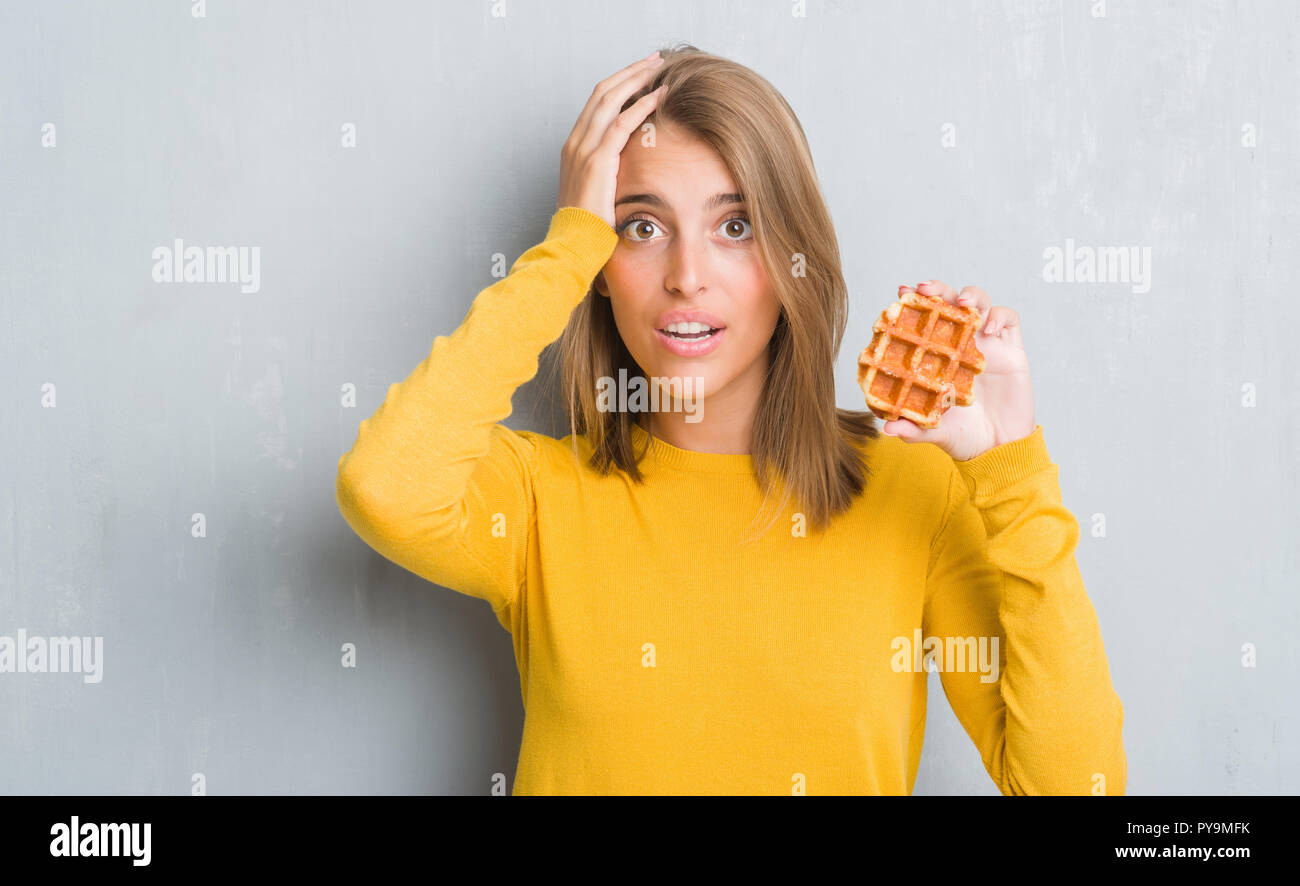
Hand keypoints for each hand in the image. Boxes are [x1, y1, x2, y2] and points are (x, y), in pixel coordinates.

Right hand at [557, 51, 666, 227]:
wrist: (572, 245)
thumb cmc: (587, 228)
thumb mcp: (597, 194)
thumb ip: (608, 175)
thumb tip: (630, 170)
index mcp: (573, 148)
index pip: (596, 103)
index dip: (619, 84)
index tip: (641, 74)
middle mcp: (575, 142)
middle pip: (602, 91)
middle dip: (630, 72)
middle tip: (654, 60)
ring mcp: (583, 149)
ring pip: (610, 98)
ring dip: (637, 79)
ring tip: (659, 69)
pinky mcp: (597, 161)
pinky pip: (622, 123)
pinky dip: (642, 105)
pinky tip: (659, 95)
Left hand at [878, 280, 1035, 460]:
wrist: (999, 449)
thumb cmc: (964, 437)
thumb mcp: (934, 433)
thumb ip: (912, 430)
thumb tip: (886, 429)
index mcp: (939, 356)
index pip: (925, 321)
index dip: (914, 303)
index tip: (900, 292)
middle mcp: (962, 344)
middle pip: (950, 303)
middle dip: (938, 289)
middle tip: (925, 289)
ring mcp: (987, 344)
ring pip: (980, 304)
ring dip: (971, 295)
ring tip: (962, 302)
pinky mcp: (1012, 351)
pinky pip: (1009, 319)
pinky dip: (1000, 316)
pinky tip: (989, 328)